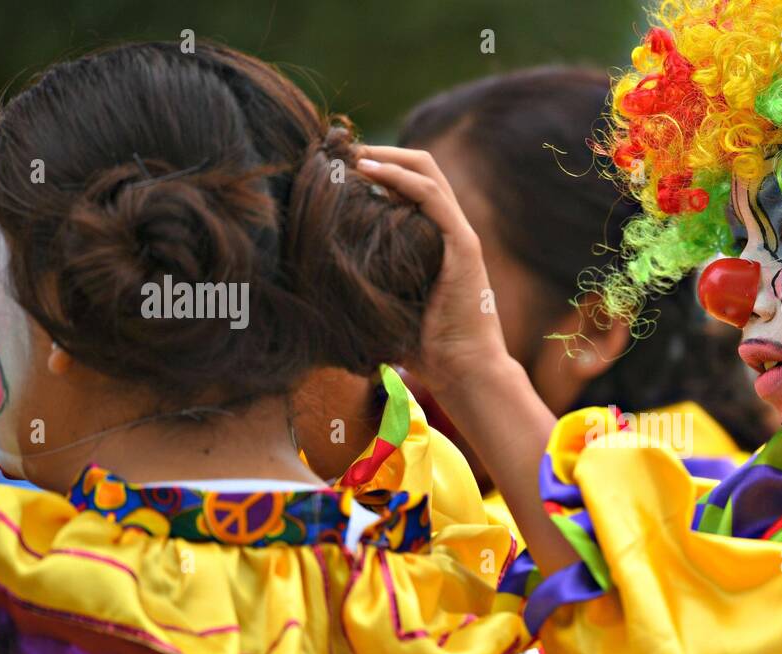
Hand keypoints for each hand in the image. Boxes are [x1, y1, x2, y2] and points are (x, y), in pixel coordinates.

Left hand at [355, 146, 513, 394]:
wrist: (465, 372)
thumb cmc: (427, 351)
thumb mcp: (386, 306)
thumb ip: (366, 286)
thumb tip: (316, 281)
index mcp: (436, 240)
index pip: (410, 186)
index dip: (378, 168)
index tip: (339, 169)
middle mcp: (450, 230)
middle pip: (420, 168)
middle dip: (379, 152)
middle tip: (340, 153)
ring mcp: (460, 235)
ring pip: (426, 171)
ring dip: (386, 156)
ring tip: (350, 155)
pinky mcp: (464, 245)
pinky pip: (431, 196)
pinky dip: (400, 176)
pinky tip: (370, 170)